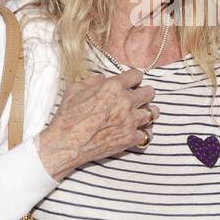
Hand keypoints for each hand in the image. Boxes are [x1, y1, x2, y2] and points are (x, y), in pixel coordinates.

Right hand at [36, 70, 157, 180]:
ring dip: (147, 112)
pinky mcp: (130, 138)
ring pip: (153, 113)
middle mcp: (126, 102)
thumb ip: (91, 81)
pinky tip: (137, 132)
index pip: (136, 75)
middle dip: (144, 94)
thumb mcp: (75, 90)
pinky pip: (147, 134)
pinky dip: (143, 133)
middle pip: (149, 92)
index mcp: (113, 87)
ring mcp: (130, 121)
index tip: (132, 82)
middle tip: (139, 98)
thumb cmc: (68, 117)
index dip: (134, 78)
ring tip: (141, 114)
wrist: (66, 143)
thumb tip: (101, 78)